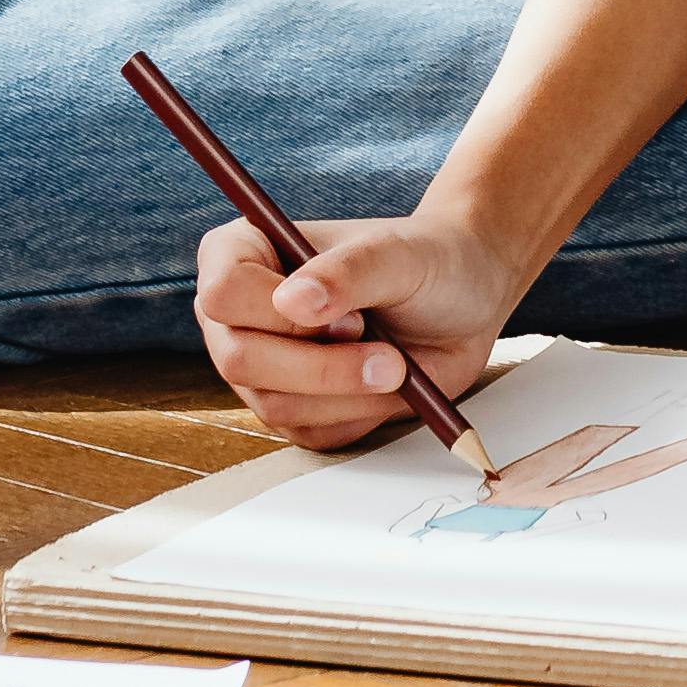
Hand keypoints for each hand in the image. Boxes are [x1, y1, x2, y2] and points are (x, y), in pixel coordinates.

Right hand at [191, 201, 515, 445]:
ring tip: (397, 363)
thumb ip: (348, 272)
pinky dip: (357, 414)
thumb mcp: (399, 255)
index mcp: (243, 253)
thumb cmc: (428, 261)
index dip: (279, 314)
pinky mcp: (292, 409)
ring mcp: (261, 367)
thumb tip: (291, 302)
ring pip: (275, 405)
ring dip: (347, 391)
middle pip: (240, 359)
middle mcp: (239, 314)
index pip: (223, 293)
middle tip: (390, 357)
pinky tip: (387, 383)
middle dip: (323, 366)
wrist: (464, 300)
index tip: (349, 314)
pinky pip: (307, 433)